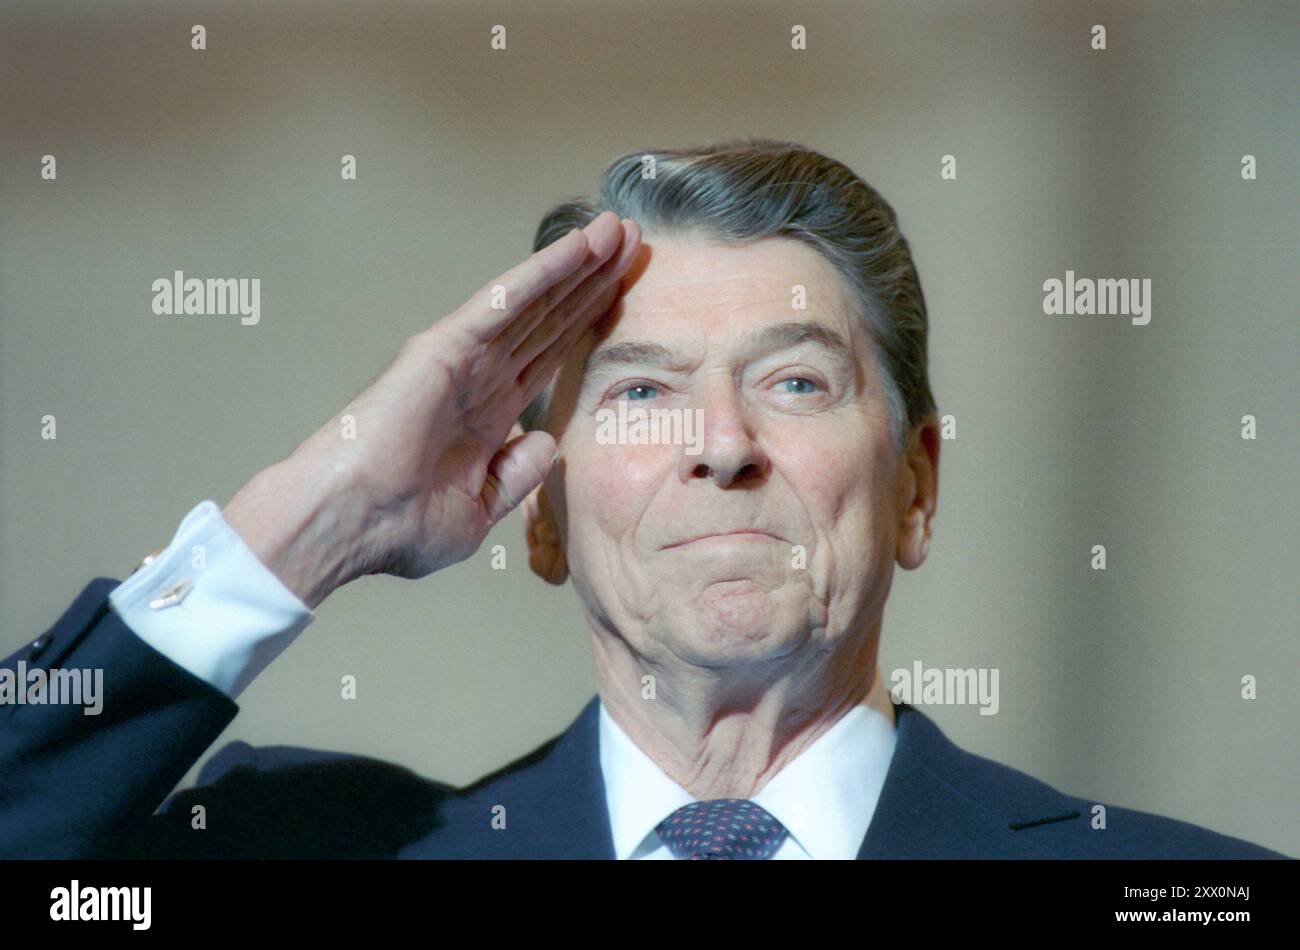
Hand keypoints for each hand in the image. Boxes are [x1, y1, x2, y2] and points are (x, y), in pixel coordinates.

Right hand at [223, 211, 640, 607]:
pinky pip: (502, 304)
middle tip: (633, 238)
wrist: (349, 527)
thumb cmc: (395, 527)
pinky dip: (540, 273)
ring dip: (577, 263)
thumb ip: (516, 475)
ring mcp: (463, 358)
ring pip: (533, 300)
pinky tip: (578, 247)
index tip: (625, 293)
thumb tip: (546, 444)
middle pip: (550, 318)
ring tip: (618, 227)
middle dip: (592, 280)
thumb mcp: (478, 509)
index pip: (550, 355)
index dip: (587, 322)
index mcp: (489, 415)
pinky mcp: (446, 347)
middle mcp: (480, 378)